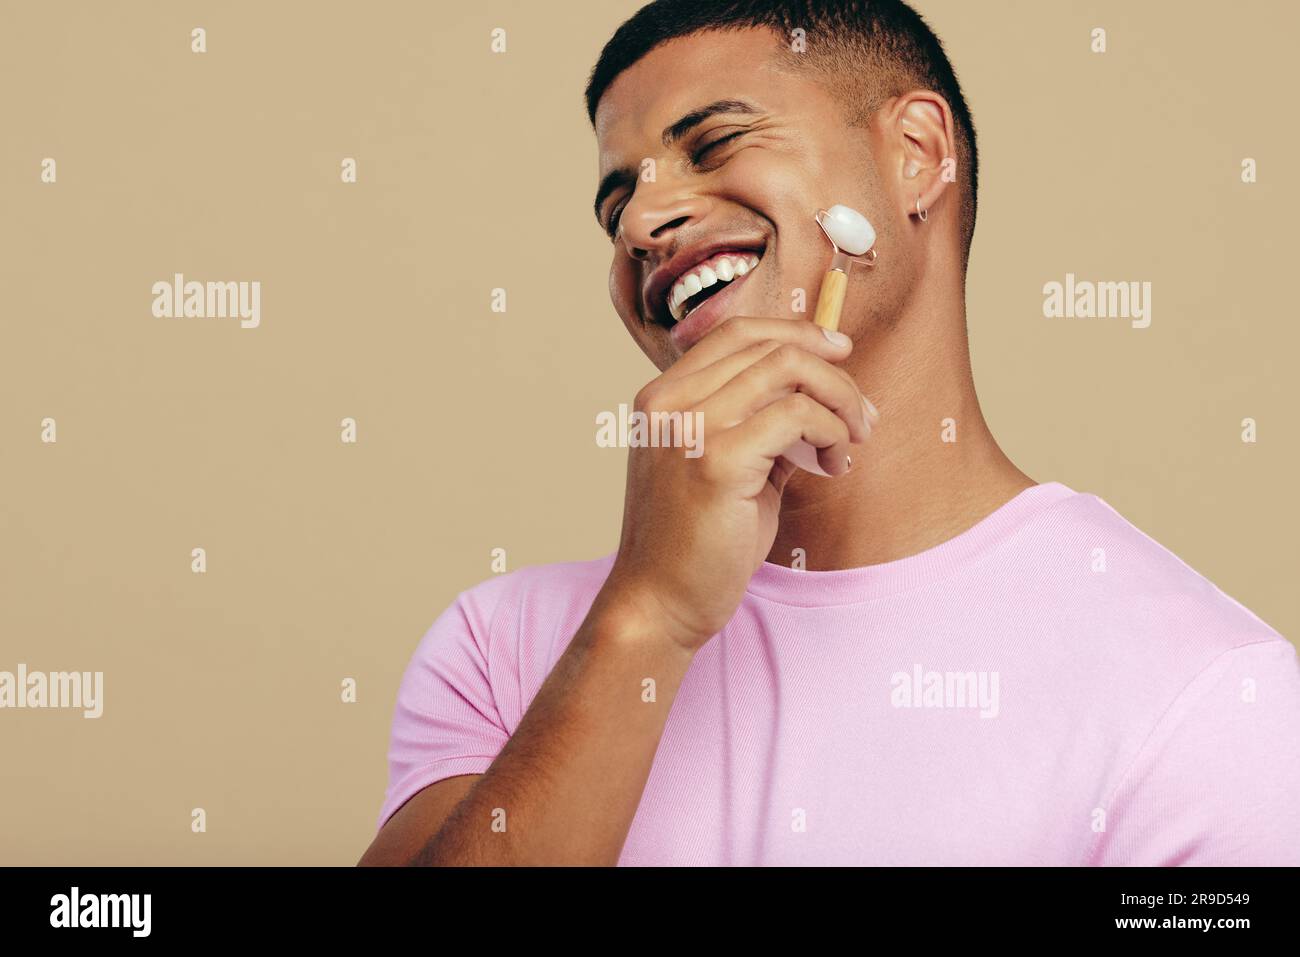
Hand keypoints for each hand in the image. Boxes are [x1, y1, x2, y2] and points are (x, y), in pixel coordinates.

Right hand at [600, 316, 875, 652]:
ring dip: (839, 400)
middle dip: (833, 374)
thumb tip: (823, 394)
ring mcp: (690, 428)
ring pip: (788, 369)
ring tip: (851, 442)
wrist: (659, 604)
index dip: (796, 332)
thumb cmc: (695, 544)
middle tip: (863, 416)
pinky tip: (832, 466)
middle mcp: (669, 403)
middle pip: (770, 346)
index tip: (840, 351)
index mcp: (663, 398)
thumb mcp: (724, 466)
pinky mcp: (718, 461)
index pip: (737, 332)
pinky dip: (830, 433)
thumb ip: (757, 424)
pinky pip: (796, 416)